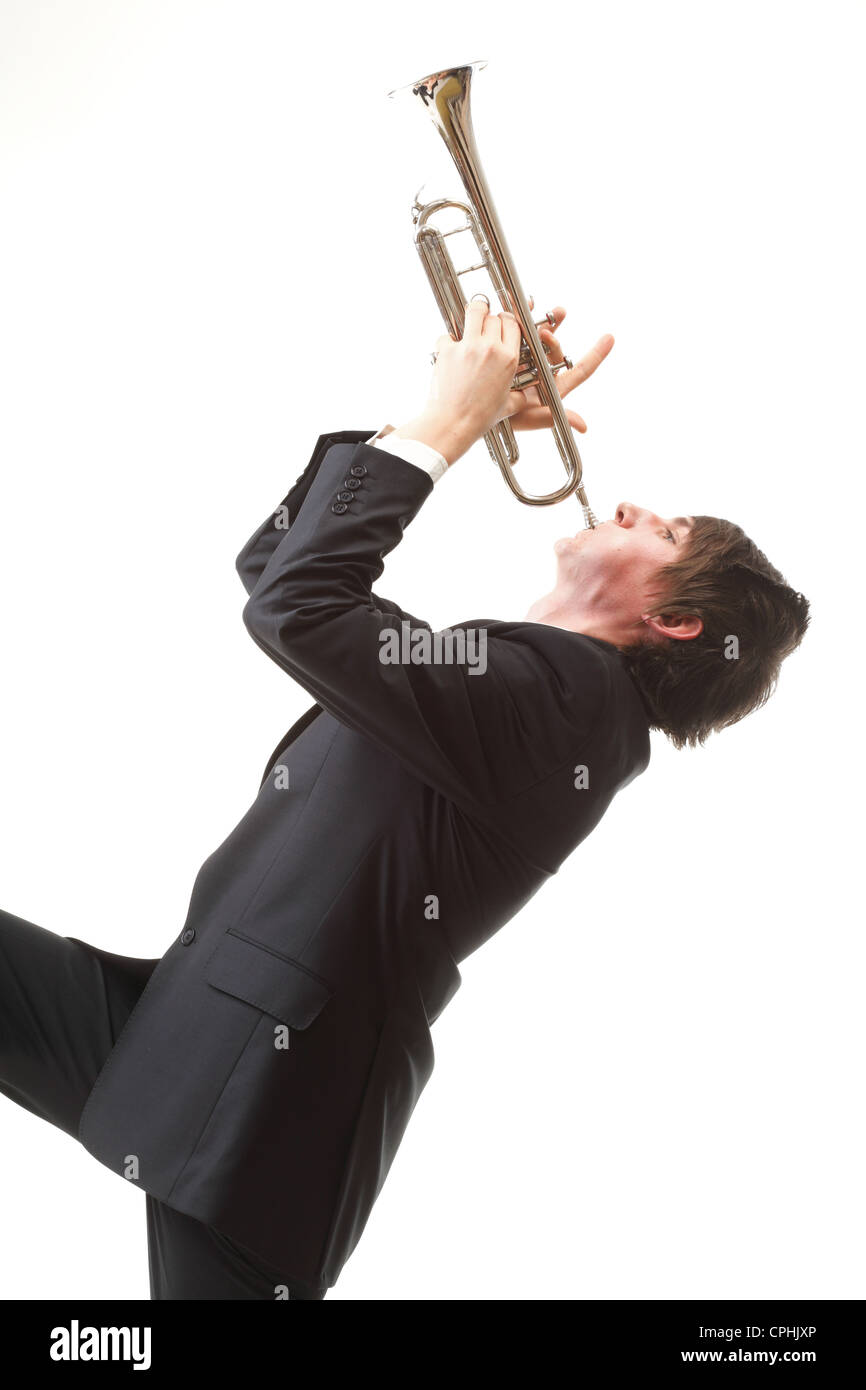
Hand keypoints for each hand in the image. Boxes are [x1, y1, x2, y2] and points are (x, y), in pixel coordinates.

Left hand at [391, 296, 521, 464]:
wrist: (453, 423)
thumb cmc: (479, 418)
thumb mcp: (508, 406)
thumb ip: (519, 396)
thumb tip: (524, 397)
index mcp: (509, 359)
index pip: (512, 323)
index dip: (506, 321)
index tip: (501, 323)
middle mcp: (491, 349)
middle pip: (494, 316)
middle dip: (490, 318)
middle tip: (484, 324)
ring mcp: (469, 347)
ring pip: (474, 310)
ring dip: (473, 311)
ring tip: (472, 316)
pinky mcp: (448, 349)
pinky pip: (447, 334)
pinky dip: (447, 340)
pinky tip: (449, 350)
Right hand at [505, 301, 613, 434]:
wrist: (472, 409)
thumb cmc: (504, 420)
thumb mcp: (530, 418)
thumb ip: (555, 417)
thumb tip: (583, 425)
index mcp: (552, 387)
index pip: (579, 370)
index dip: (596, 355)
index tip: (610, 338)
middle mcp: (541, 370)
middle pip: (555, 348)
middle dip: (555, 336)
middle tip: (548, 329)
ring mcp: (526, 358)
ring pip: (539, 336)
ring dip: (543, 321)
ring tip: (543, 309)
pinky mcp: (509, 349)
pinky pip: (519, 330)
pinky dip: (522, 317)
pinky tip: (524, 306)